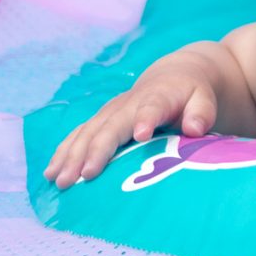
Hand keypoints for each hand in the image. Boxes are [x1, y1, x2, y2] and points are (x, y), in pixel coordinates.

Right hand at [41, 58, 218, 188]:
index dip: (146, 119)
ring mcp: (111, 112)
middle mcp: (128, 103)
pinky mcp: (101, 120)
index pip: (151, 107)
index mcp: (158, 96)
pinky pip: (79, 135)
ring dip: (71, 156)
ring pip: (88, 132)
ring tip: (60, 180)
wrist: (175, 76)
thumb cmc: (192, 94)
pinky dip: (64, 153)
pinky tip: (51, 172)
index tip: (141, 135)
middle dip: (95, 151)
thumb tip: (195, 128)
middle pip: (110, 126)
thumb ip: (202, 112)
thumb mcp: (204, 98)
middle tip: (83, 176)